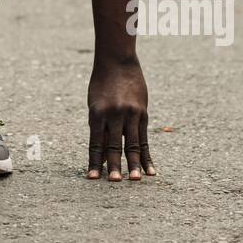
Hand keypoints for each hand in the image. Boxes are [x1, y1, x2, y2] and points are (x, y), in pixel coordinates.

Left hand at [86, 56, 155, 181]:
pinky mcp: (143, 113)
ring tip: (135, 180)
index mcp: (97, 114)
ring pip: (132, 144)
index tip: (92, 178)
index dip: (94, 162)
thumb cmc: (101, 85)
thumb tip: (102, 156)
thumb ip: (100, 129)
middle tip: (114, 182)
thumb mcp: (95, 105)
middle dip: (114, 165)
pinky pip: (145, 138)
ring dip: (134, 164)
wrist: (117, 60)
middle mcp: (114, 114)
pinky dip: (147, 155)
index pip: (95, 143)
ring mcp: (130, 114)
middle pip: (114, 145)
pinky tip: (150, 170)